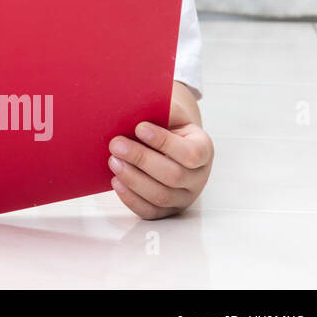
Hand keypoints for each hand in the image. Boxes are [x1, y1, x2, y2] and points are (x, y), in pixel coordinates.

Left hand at [108, 92, 213, 218]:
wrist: (166, 140)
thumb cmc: (165, 124)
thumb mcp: (168, 111)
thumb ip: (158, 108)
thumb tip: (133, 105)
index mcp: (203, 149)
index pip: (191, 153)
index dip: (164, 142)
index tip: (139, 127)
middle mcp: (198, 177)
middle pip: (174, 176)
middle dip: (141, 159)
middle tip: (116, 144)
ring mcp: (184, 196)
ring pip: (161, 196)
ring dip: (133, 179)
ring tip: (113, 161)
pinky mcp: (166, 210)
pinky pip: (150, 212)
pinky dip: (131, 199)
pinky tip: (116, 181)